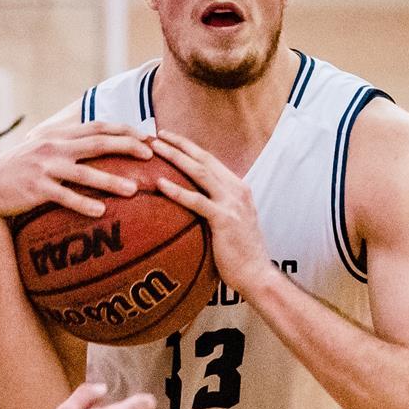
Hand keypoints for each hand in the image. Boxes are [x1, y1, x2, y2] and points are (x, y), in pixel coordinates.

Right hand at [0, 120, 153, 220]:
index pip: (98, 126)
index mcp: (58, 136)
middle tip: (151, 154)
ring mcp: (44, 167)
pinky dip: (82, 204)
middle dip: (127, 146)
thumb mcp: (42, 151)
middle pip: (97, 143)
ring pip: (84, 172)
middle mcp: (53, 147)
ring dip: (110, 180)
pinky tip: (101, 212)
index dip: (125, 129)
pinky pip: (63, 197)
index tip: (150, 137)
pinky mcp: (35, 188)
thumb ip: (67, 146)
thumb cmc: (19, 172)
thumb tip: (99, 145)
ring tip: (133, 189)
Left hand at [150, 132, 273, 294]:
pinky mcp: (225, 219)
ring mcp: (232, 202)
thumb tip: (189, 203)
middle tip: (154, 134)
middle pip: (203, 159)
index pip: (210, 160)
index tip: (167, 138)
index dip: (188, 147)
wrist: (256, 274)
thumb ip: (214, 208)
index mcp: (237, 187)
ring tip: (152, 149)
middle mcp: (236, 189)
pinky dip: (177, 190)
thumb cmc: (238, 253)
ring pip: (199, 172)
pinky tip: (160, 183)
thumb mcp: (229, 223)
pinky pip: (197, 201)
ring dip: (174, 157)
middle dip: (178, 144)